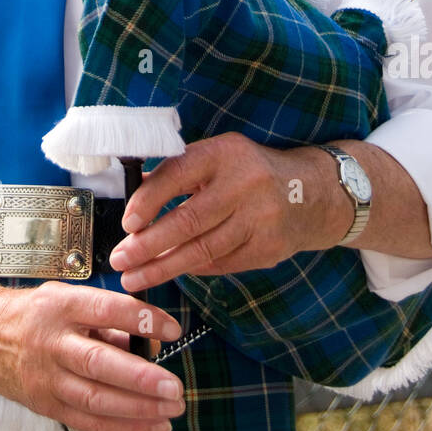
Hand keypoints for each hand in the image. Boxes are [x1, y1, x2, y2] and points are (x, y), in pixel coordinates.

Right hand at [0, 281, 184, 430]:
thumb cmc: (34, 314)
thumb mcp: (70, 298)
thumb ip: (110, 319)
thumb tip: (150, 340)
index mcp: (63, 306)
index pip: (106, 310)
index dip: (142, 319)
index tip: (172, 328)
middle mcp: (53, 343)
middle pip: (99, 363)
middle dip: (141, 378)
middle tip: (173, 386)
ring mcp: (48, 377)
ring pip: (95, 398)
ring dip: (137, 408)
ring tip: (169, 409)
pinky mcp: (46, 404)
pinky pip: (88, 421)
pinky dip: (122, 426)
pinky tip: (148, 424)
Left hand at [108, 132, 345, 290]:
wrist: (311, 192)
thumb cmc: (250, 172)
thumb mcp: (218, 157)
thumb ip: (178, 172)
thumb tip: (134, 192)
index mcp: (224, 153)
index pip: (178, 174)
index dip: (149, 200)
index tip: (127, 223)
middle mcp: (244, 184)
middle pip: (189, 220)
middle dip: (148, 244)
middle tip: (120, 259)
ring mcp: (260, 218)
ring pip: (203, 249)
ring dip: (163, 267)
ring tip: (135, 277)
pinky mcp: (268, 248)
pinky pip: (221, 264)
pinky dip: (193, 269)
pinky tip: (172, 272)